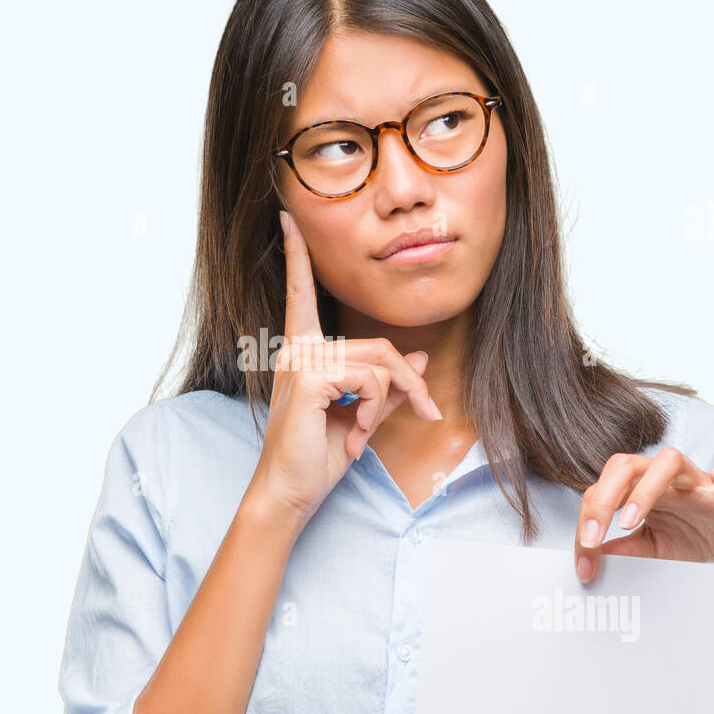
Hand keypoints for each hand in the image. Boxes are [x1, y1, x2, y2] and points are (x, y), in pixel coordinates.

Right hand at [249, 210, 443, 522]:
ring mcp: (302, 361)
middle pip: (380, 345)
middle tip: (425, 412)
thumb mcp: (361, 417)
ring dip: (392, 403)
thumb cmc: (318, 457)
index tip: (287, 220)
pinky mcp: (311, 378)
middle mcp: (299, 349)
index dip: (297, 258)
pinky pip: (372, 380)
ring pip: (382, 363)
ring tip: (366, 436)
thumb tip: (417, 356)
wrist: (290, 493)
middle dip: (411, 381)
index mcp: (304, 352)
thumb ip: (387, 384)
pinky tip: (356, 437)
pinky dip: (375, 412)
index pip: (301, 295)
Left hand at [572, 447, 713, 582]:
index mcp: (640, 488)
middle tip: (592, 538)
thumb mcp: (653, 548)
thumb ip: (624, 549)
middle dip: (601, 500)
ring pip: (669, 461)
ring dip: (644, 489)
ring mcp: (699, 482)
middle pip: (624, 466)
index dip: (586, 524)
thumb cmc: (696, 534)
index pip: (601, 493)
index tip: (584, 561)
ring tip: (629, 521)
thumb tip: (589, 556)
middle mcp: (664, 478)